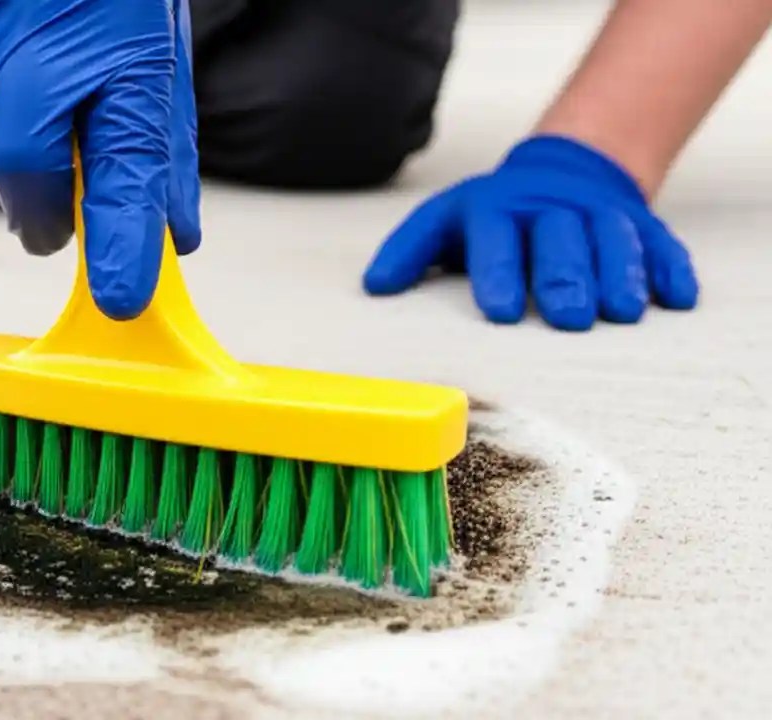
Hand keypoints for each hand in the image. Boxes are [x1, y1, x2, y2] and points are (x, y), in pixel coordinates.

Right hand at [0, 0, 201, 319]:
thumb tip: (176, 243)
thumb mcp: (154, 63)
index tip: (119, 301)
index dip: (121, 247)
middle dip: (35, 217)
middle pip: (21, 170)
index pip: (126, 172)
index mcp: (128, 60)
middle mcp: (49, 41)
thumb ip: (158, 157)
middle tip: (48, 225)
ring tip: (9, 158)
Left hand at [362, 134, 698, 330]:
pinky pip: (660, 244)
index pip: (495, 238)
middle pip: (559, 240)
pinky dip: (669, 269)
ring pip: (612, 240)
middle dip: (564, 278)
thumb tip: (374, 287)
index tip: (502, 312)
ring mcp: (599, 214)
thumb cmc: (490, 217)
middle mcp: (549, 208)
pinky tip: (678, 299)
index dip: (499, 273)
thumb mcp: (444, 223)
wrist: (561, 171)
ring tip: (622, 314)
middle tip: (567, 318)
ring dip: (620, 275)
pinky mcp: (640, 224)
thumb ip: (410, 251)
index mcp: (496, 209)